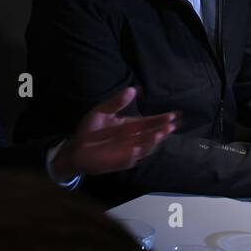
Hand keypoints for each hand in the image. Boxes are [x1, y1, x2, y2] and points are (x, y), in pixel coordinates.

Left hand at [53, 87, 177, 179]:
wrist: (76, 147)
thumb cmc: (90, 129)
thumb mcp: (103, 111)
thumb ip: (117, 102)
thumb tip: (133, 89)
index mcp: (130, 126)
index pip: (149, 122)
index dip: (161, 119)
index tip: (174, 114)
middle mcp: (133, 139)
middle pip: (151, 135)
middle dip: (162, 130)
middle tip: (172, 124)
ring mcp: (127, 151)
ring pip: (145, 147)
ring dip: (152, 142)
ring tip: (159, 134)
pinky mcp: (119, 162)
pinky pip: (129, 159)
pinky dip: (134, 154)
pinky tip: (137, 148)